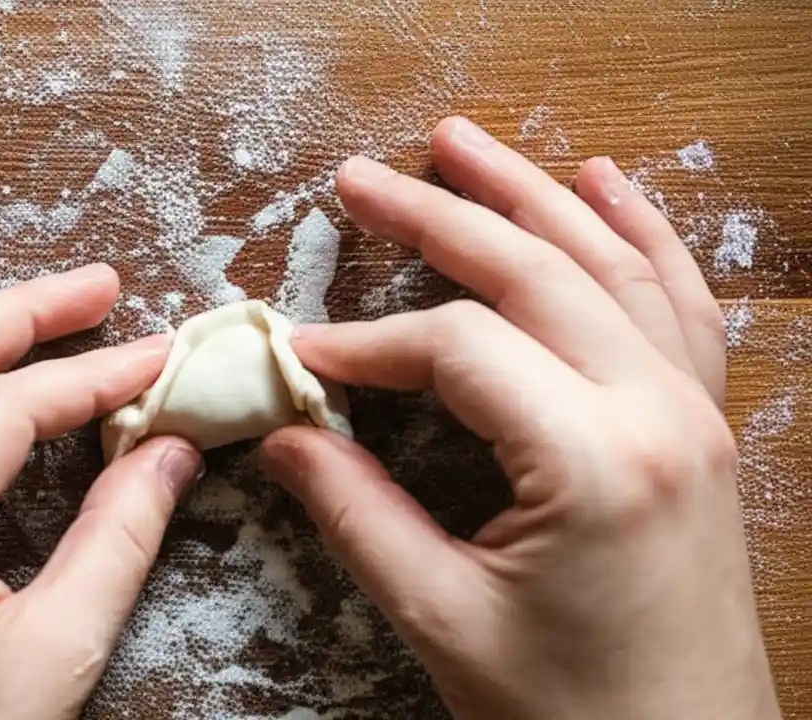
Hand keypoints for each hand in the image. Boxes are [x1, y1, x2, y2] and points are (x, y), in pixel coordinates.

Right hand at [262, 118, 779, 718]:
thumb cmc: (572, 714)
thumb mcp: (444, 620)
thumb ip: (356, 514)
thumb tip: (285, 436)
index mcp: (594, 462)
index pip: (459, 349)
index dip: (364, 343)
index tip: (299, 356)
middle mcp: (657, 415)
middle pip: (536, 273)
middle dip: (440, 217)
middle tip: (360, 179)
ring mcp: (693, 415)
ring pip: (610, 266)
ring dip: (533, 195)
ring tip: (463, 145)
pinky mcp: (702, 429)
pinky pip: (677, 305)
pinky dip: (640, 234)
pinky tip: (604, 186)